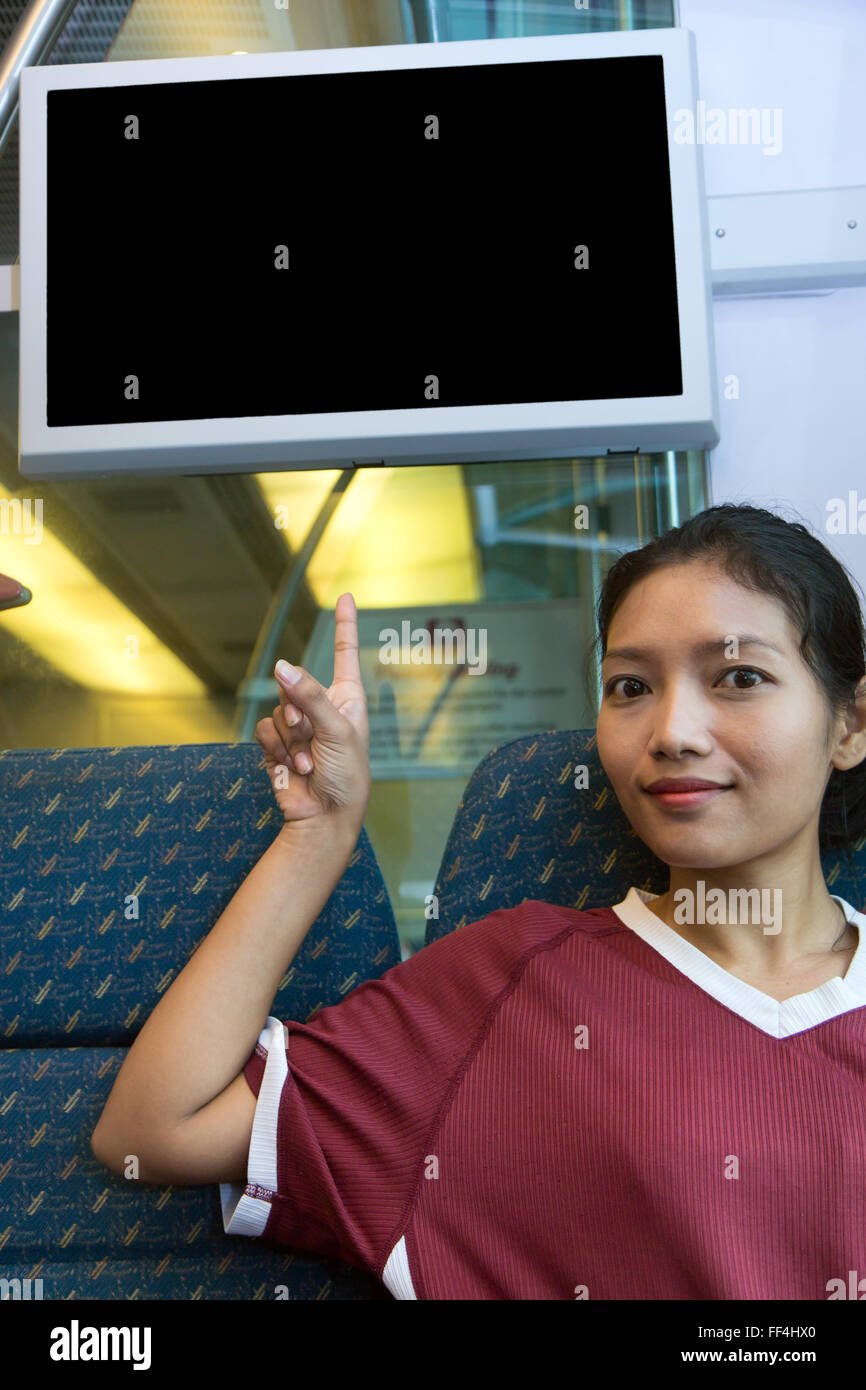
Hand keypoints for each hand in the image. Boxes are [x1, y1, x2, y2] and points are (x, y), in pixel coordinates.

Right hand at [254, 592, 370, 827]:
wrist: (325, 817)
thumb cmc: (347, 775)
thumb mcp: (337, 731)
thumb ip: (310, 696)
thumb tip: (281, 665)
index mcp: (348, 698)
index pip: (346, 653)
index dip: (346, 624)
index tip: (346, 596)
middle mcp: (322, 706)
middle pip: (295, 683)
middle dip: (297, 710)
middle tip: (309, 734)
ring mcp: (298, 725)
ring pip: (277, 708)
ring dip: (289, 737)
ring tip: (307, 760)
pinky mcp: (277, 744)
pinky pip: (264, 729)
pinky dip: (275, 748)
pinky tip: (291, 767)